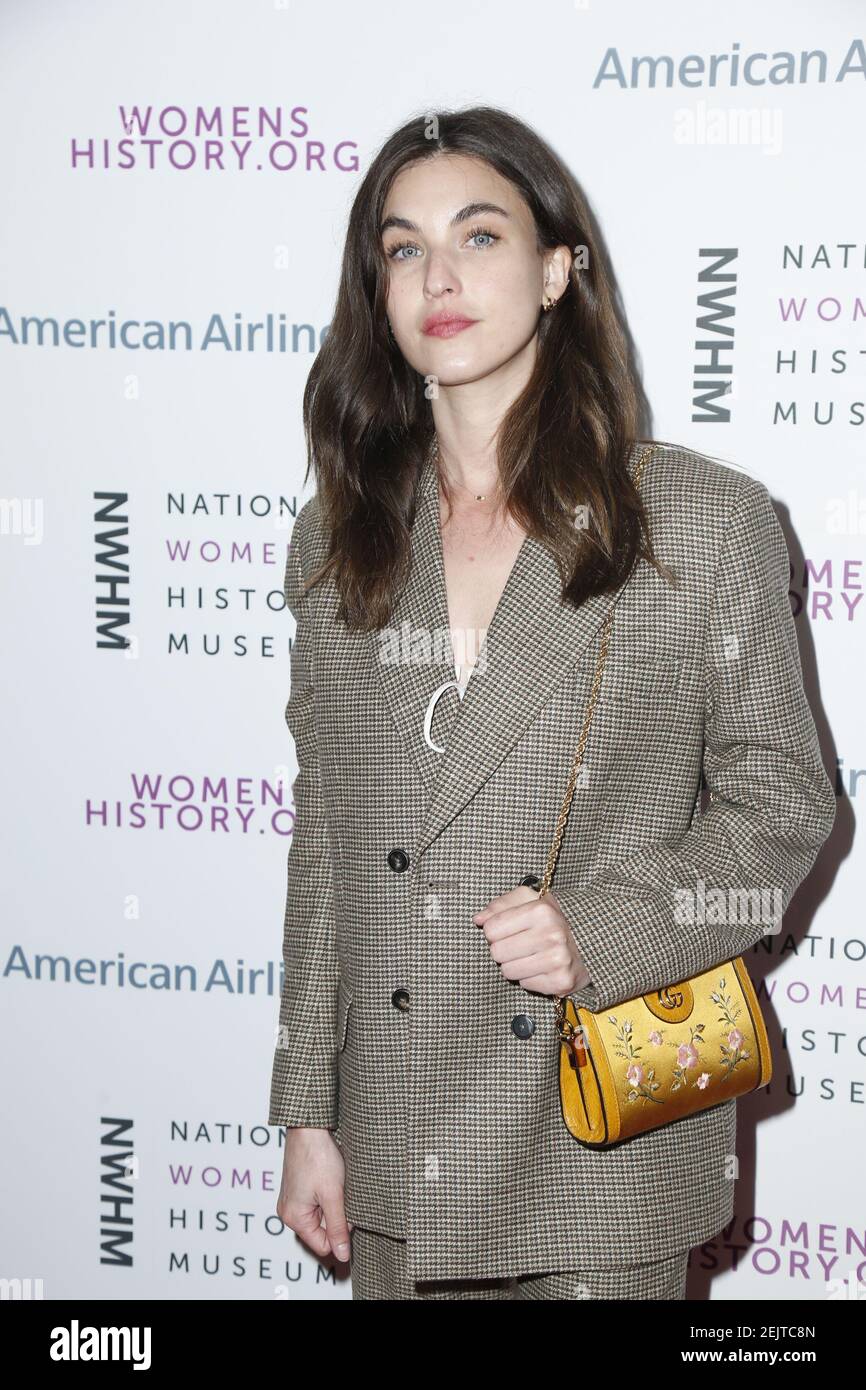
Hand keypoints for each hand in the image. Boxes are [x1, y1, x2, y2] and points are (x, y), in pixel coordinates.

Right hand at [275, 1127, 353, 1263]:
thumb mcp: (334, 1196)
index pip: (324, 1245)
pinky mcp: (297, 1189)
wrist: (309, 1127)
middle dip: (336, 1215)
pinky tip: (330, 1178)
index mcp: (294, 1218)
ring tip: (335, 1183)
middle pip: (322, 1231)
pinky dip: (327, 1194)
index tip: (347, 1209)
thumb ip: (339, 1227)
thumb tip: (342, 1255)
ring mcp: (291, 1200)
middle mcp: (288, 1212)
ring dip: (333, 1203)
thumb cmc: (318, 1157)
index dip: (341, 1230)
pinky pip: (316, 1203)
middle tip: (341, 1193)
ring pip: (321, 1216)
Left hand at [473, 883, 591, 995]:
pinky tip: (543, 967)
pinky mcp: (562, 982)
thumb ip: (501, 905)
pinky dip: (530, 977)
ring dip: (515, 965)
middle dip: (504, 949)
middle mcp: (552, 934)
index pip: (491, 928)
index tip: (510, 929)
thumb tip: (478, 919)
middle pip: (496, 952)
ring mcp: (559, 960)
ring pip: (507, 971)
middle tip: (521, 944)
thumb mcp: (530, 900)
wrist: (592, 940)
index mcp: (541, 910)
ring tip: (531, 955)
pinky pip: (524, 984)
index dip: (496, 930)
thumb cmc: (554, 918)